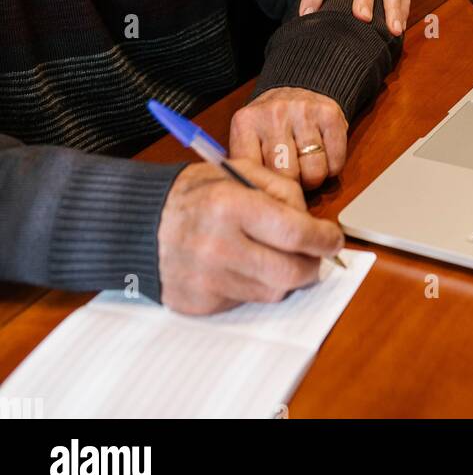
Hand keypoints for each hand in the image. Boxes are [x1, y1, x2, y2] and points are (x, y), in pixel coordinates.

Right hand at [157, 157, 343, 314]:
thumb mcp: (237, 170)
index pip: (294, 232)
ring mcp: (207, 280)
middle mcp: (218, 246)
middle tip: (314, 256)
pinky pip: (244, 301)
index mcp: (230, 206)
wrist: (138, 223)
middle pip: (289, 272)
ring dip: (283, 277)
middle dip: (311, 265)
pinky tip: (241, 266)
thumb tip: (311, 221)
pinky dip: (253, 286)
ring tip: (274, 256)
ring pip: (271, 292)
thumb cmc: (194, 192)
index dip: (323, 239)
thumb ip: (280, 189)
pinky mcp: (199, 304)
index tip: (333, 239)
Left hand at [229, 87, 347, 188]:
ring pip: (314, 172)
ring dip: (313, 177)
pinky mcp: (329, 113)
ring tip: (306, 165)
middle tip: (292, 176)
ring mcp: (302, 111)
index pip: (254, 174)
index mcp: (246, 124)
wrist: (300, 88)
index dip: (266, 191)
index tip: (271, 193)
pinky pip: (335, 161)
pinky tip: (323, 155)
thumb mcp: (249, 141)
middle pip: (287, 176)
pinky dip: (332, 167)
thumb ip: (247, 168)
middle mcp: (273, 114)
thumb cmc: (272, 126)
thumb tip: (253, 200)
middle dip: (293, 185)